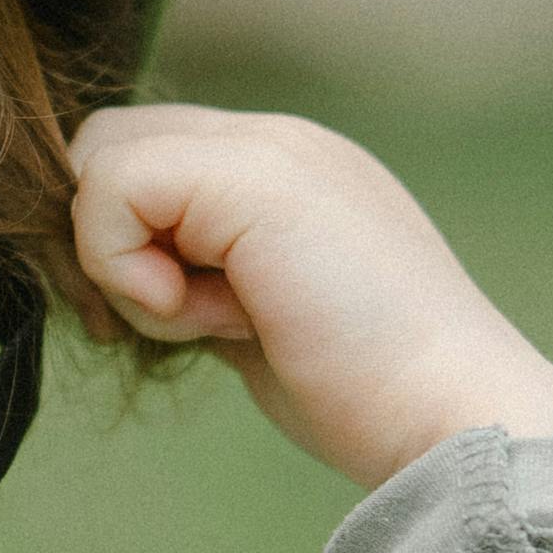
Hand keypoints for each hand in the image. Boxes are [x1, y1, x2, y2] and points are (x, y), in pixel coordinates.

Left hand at [73, 105, 552, 493]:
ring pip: (101, 159)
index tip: (166, 317)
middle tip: (174, 318)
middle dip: (106, 240)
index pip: (145, 154)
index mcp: (286, 168)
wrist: (451, 410)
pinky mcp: (250, 176)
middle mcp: (276, 141)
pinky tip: (206, 319)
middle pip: (108, 143)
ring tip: (217, 320)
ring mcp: (268, 148)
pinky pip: (109, 187)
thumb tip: (122, 279)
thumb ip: (201, 276)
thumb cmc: (368, 393)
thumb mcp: (261, 318)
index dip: (118, 235)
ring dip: (126, 264)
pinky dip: (127, 270)